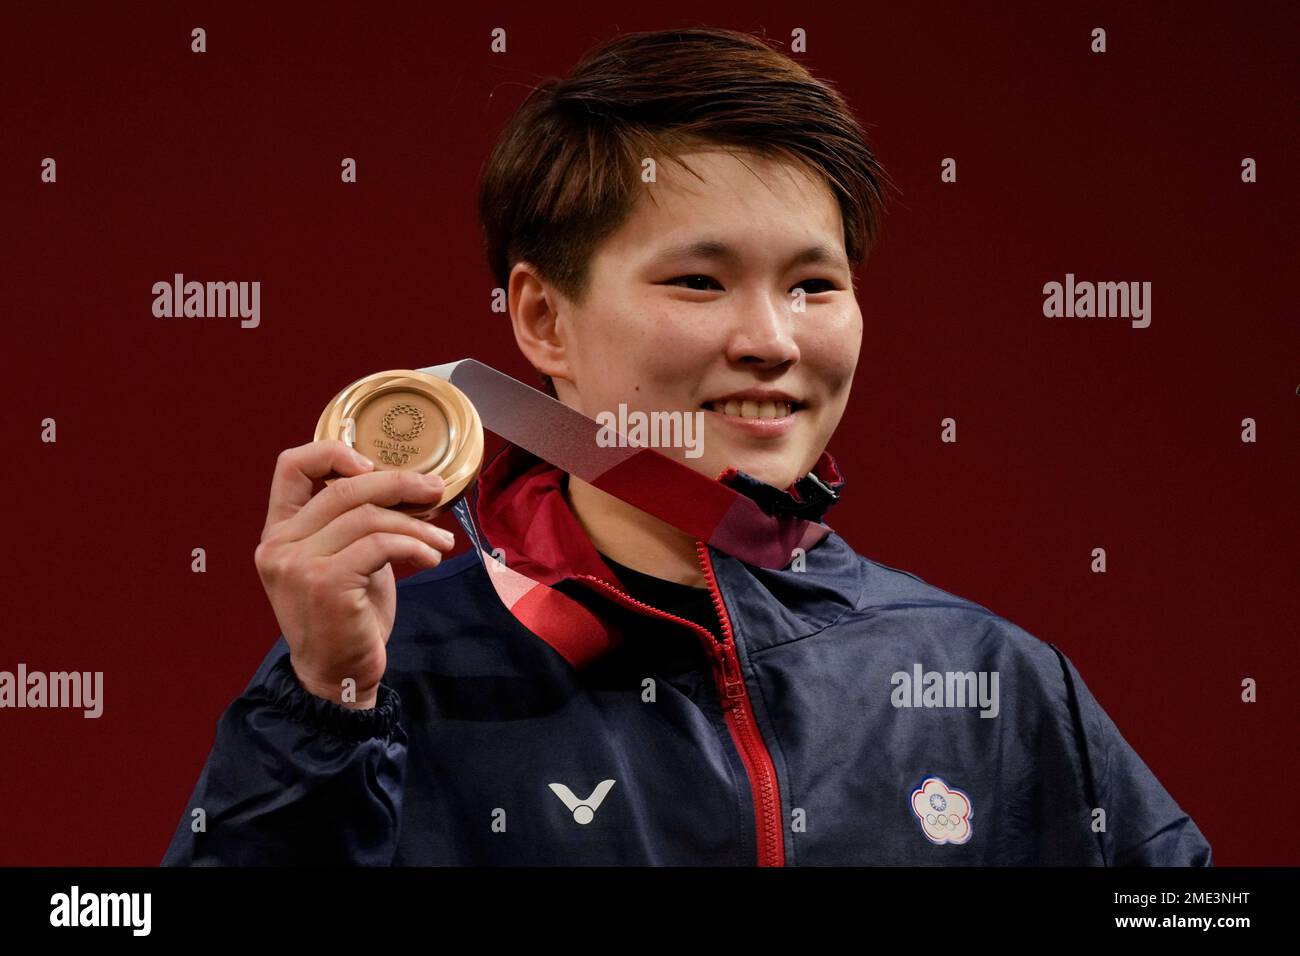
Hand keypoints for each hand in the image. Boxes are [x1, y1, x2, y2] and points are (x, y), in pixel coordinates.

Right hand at [253, 440, 455, 708]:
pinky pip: (382, 544)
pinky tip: (431, 556)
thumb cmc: (346, 618)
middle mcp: (280, 545)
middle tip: (435, 490)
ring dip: (417, 525)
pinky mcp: (325, 583)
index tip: (375, 466)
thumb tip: (406, 484)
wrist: (337, 678)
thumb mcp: (343, 560)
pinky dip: (415, 545)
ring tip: (441, 540)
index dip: (334, 453)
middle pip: (345, 488)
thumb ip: (354, 524)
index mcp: (279, 532)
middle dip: (400, 483)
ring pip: (370, 517)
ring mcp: (298, 564)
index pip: (291, 466)